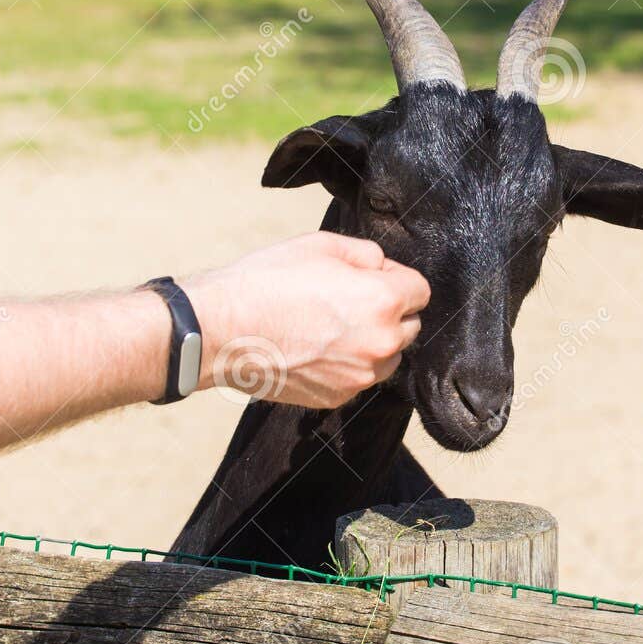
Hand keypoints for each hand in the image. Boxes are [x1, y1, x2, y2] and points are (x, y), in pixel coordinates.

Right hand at [182, 232, 429, 407]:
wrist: (222, 330)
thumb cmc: (267, 281)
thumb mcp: (321, 245)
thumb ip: (366, 254)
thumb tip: (382, 267)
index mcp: (384, 301)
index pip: (420, 290)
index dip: (395, 280)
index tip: (370, 278)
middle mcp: (382, 343)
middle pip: (409, 326)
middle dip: (389, 312)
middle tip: (347, 300)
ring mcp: (361, 375)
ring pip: (388, 356)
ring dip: (373, 342)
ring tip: (331, 327)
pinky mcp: (339, 397)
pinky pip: (359, 377)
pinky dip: (347, 365)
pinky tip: (315, 348)